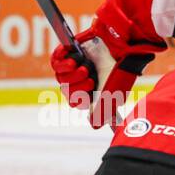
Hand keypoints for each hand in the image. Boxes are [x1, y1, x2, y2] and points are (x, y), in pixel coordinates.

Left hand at [53, 1, 161, 128]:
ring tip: (85, 68)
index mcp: (90, 90)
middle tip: (90, 78)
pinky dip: (63, 63)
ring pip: (61, 78)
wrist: (118, 49)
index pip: (75, 101)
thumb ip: (100, 112)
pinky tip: (74, 61)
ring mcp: (73, 66)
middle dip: (78, 86)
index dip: (79, 99)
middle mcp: (81, 79)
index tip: (89, 93)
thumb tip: (92, 125)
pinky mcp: (68, 52)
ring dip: (73, 74)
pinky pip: (55, 62)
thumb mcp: (109, 96)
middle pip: (66, 90)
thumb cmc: (117, 72)